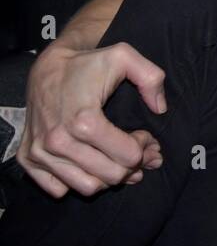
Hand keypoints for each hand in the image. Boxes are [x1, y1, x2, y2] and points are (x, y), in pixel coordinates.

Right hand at [17, 41, 165, 197]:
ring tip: (119, 161)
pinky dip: (78, 181)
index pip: (129, 157)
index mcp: (83, 120)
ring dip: (109, 177)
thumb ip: (151, 77)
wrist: (45, 69)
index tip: (145, 136)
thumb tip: (160, 109)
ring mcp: (40, 152)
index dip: (144, 147)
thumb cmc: (87, 65)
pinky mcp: (27, 159)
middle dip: (134, 165)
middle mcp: (58, 141)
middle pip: (113, 176)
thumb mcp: (124, 56)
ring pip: (89, 187)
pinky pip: (59, 189)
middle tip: (141, 152)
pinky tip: (90, 164)